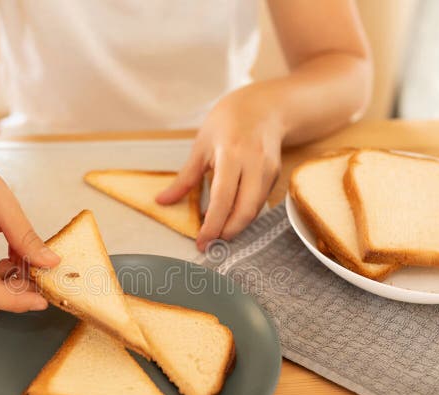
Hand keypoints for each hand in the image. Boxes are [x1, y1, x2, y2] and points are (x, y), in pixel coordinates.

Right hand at [0, 147, 59, 310]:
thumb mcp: (5, 206)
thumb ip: (26, 239)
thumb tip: (50, 262)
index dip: (15, 301)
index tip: (41, 301)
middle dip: (16, 292)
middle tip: (44, 285)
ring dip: (10, 282)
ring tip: (34, 267)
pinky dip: (0, 273)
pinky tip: (17, 260)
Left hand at [157, 83, 284, 250]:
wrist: (264, 106)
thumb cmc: (228, 122)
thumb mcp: (201, 145)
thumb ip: (184, 178)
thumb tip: (162, 202)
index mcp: (231, 153)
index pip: (223, 198)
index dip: (213, 224)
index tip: (202, 242)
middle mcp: (254, 163)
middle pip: (245, 210)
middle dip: (227, 232)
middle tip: (210, 245)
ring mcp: (269, 170)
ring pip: (255, 209)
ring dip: (236, 226)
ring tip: (217, 234)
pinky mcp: (276, 175)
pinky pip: (260, 202)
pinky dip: (244, 214)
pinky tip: (230, 218)